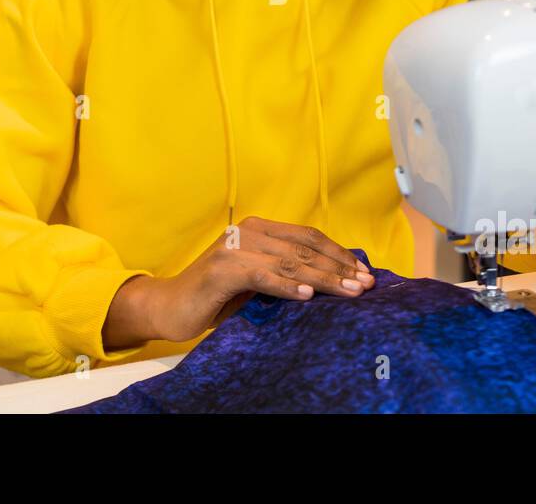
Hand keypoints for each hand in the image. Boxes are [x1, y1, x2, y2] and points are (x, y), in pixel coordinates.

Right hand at [103, 216, 374, 348]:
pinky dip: (288, 286)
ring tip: (350, 292)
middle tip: (366, 285)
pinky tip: (308, 296)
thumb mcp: (258, 280)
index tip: (364, 273)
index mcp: (260, 229)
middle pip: (305, 249)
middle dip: (339, 268)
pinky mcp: (222, 270)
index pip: (309, 237)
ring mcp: (234, 248)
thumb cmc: (216, 297)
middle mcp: (249, 232)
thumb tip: (336, 281)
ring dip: (324, 279)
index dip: (339, 254)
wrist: (170, 306)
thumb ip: (287, 273)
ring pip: (290, 262)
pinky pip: (262, 276)